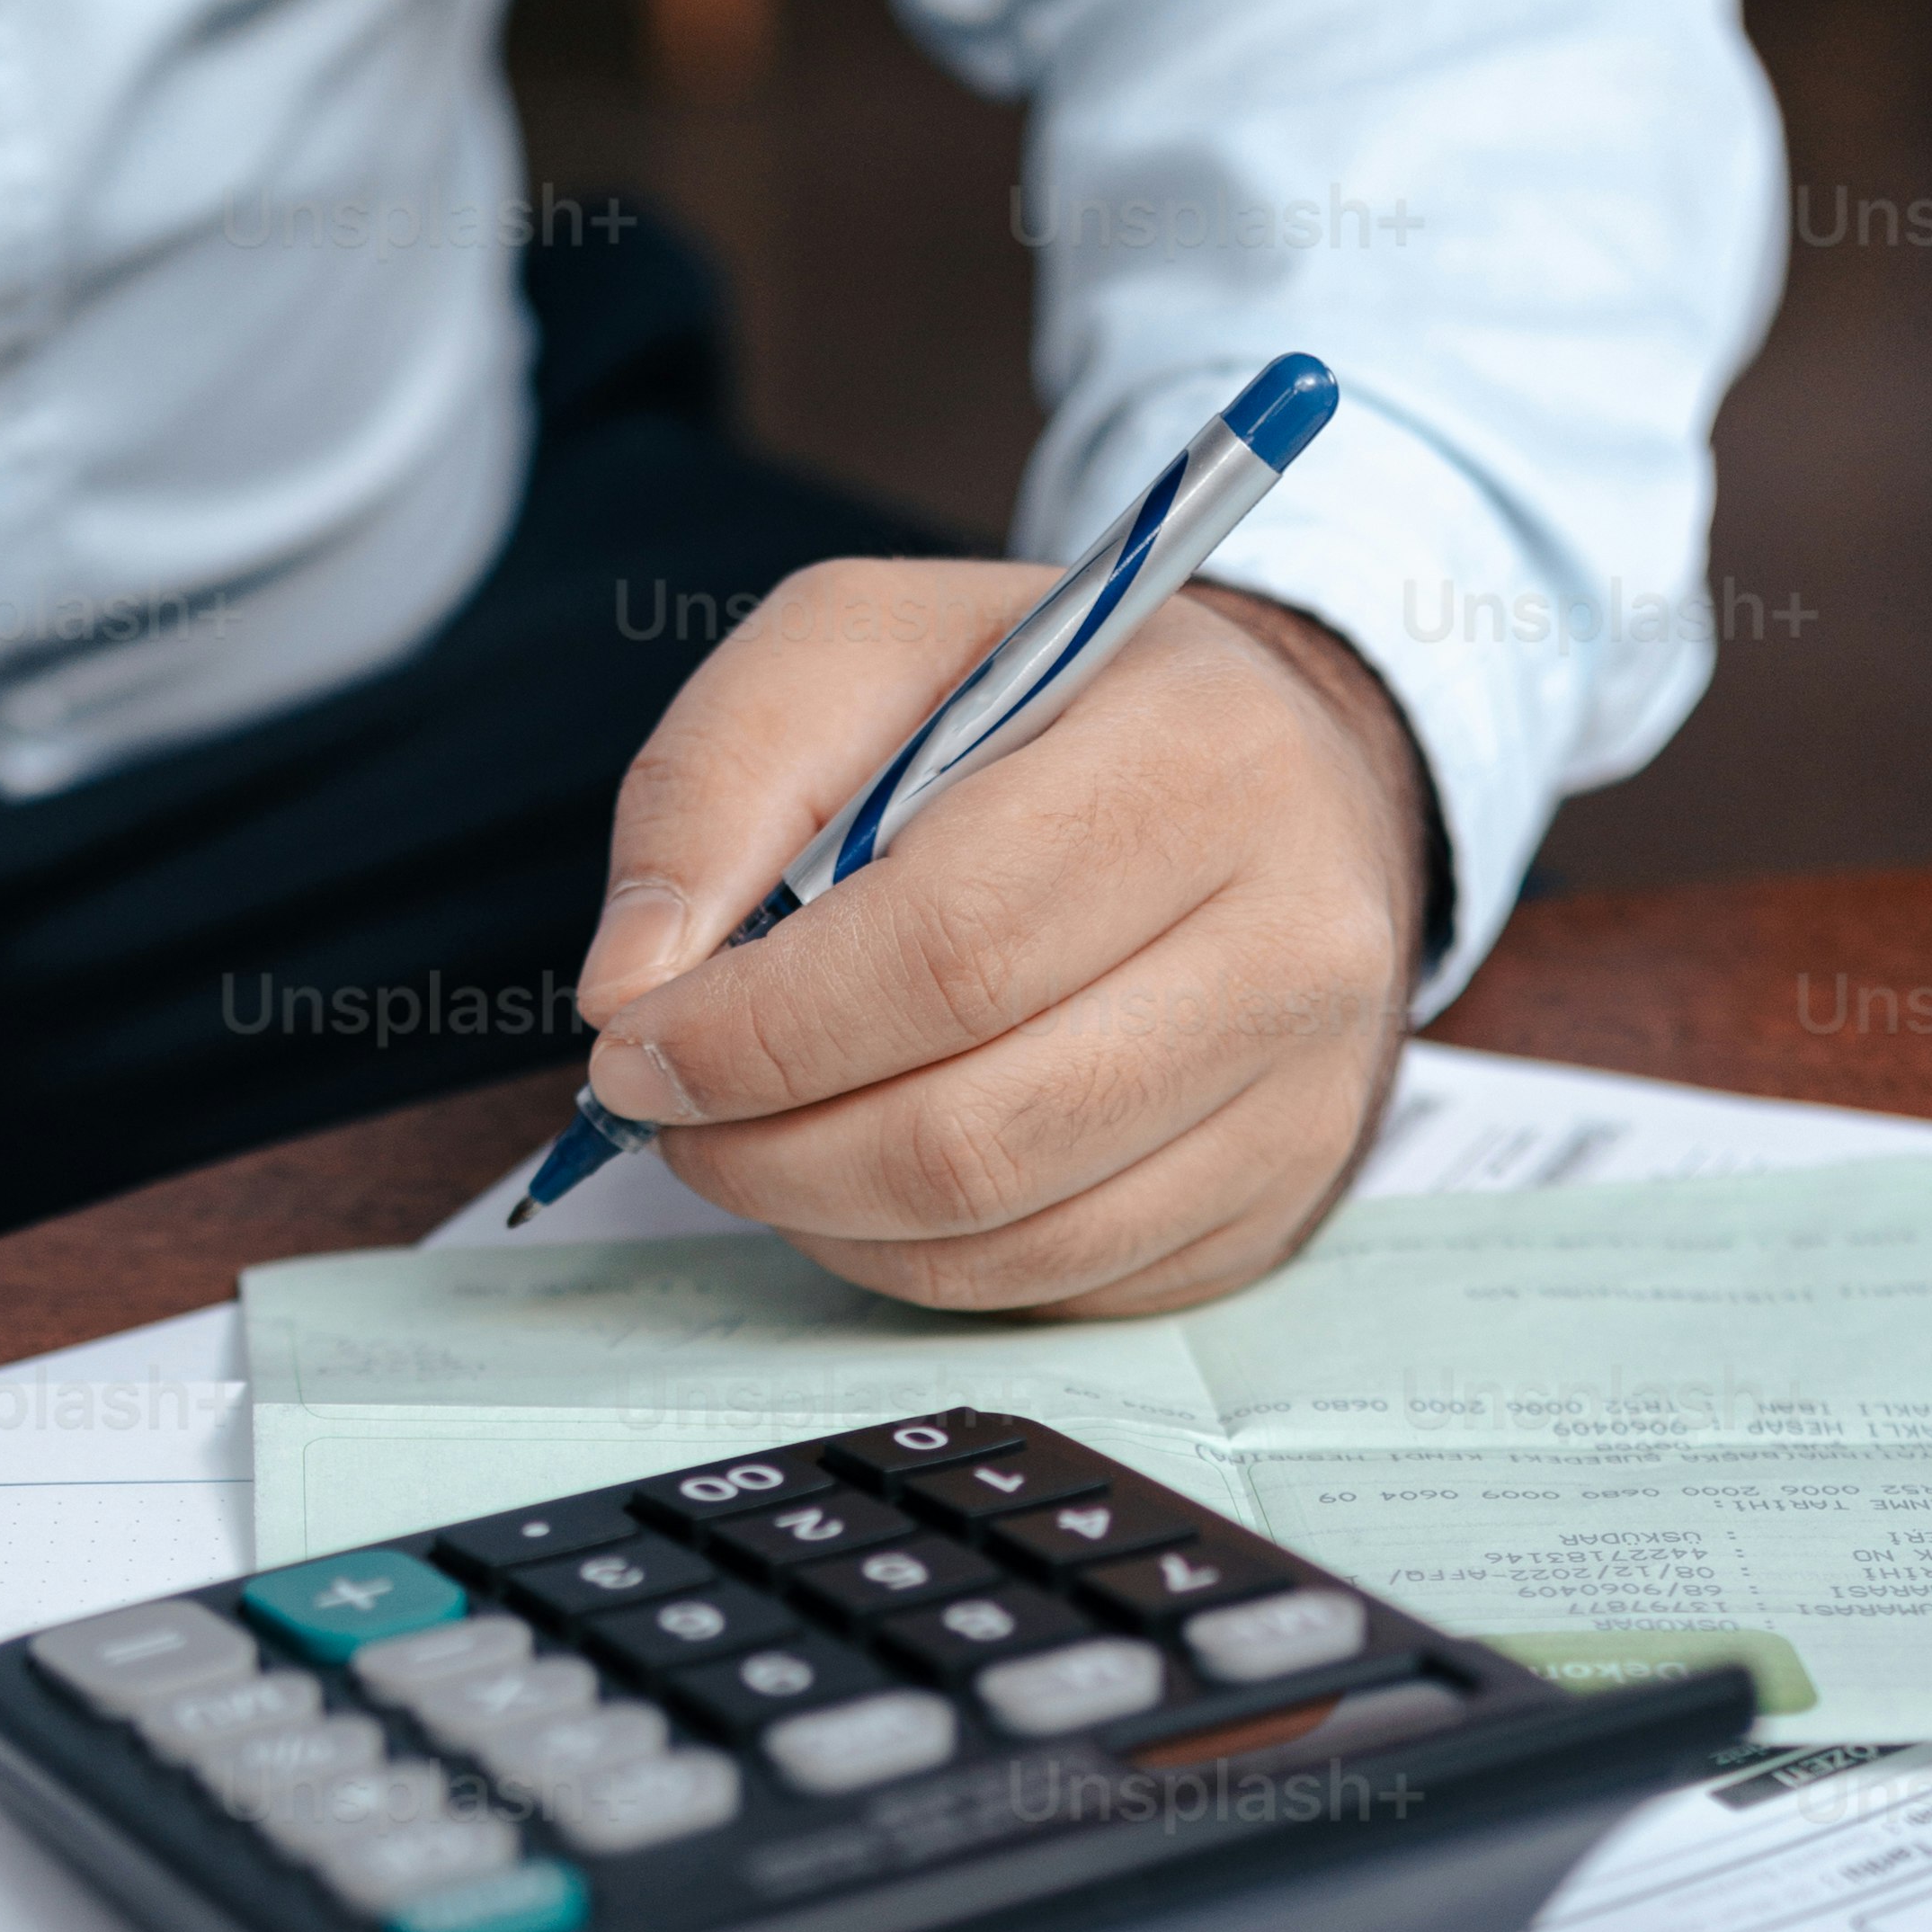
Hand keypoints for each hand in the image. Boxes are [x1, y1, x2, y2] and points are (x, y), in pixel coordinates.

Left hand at [575, 558, 1441, 1315]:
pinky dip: (914, 1257)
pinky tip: (859, 1182)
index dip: (762, 1032)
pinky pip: (1053, 1284)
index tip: (636, 1047)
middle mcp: (1291, 941)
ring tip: (750, 1144)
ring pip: (1006, 1234)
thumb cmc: (1052, 707)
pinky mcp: (1274, 1200)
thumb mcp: (873, 646)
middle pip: (974, 1126)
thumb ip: (725, 779)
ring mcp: (1298, 1095)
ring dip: (824, 1217)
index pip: (949, 952)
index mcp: (1200, 761)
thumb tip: (633, 987)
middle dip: (771, 1148)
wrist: (1279, 773)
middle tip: (671, 1119)